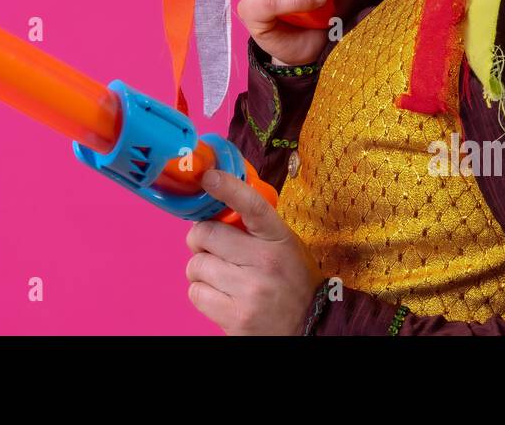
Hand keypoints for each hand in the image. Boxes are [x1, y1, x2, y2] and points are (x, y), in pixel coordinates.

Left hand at [184, 170, 322, 335]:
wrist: (308, 328)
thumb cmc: (291, 282)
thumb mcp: (284, 246)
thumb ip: (255, 227)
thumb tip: (216, 200)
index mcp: (278, 239)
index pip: (252, 206)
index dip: (228, 187)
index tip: (209, 177)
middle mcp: (265, 263)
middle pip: (205, 234)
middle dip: (200, 240)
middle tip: (210, 247)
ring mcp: (249, 291)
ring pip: (196, 266)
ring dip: (202, 271)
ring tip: (222, 278)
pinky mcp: (235, 317)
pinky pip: (196, 293)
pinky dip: (203, 294)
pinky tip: (222, 297)